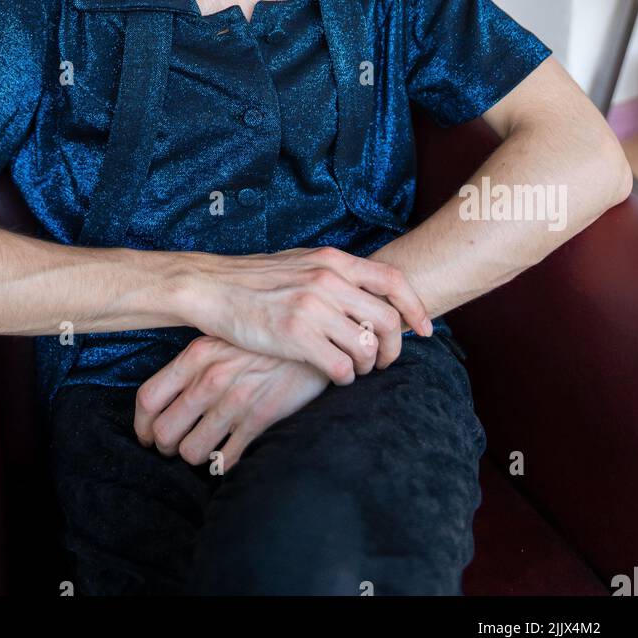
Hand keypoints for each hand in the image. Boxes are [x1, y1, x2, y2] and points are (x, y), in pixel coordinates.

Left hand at [134, 334, 330, 470]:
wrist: (314, 338)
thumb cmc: (266, 340)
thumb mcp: (226, 338)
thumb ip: (198, 363)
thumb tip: (174, 392)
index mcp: (196, 355)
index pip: (148, 398)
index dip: (143, 425)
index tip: (149, 435)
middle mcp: (210, 379)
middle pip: (164, 431)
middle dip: (167, 447)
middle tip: (179, 446)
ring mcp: (234, 401)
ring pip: (192, 451)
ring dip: (197, 456)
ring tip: (208, 450)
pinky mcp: (260, 419)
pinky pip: (227, 460)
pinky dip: (225, 464)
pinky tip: (232, 454)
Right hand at [179, 245, 432, 385]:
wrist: (213, 287)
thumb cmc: (255, 279)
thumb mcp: (302, 262)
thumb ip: (336, 273)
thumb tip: (371, 293)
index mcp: (333, 260)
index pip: (393, 280)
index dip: (416, 307)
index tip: (425, 330)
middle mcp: (328, 280)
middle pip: (388, 319)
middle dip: (394, 347)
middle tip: (384, 361)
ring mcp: (312, 308)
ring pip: (367, 347)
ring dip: (368, 366)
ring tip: (355, 368)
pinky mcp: (296, 337)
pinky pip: (341, 367)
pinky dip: (345, 377)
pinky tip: (334, 375)